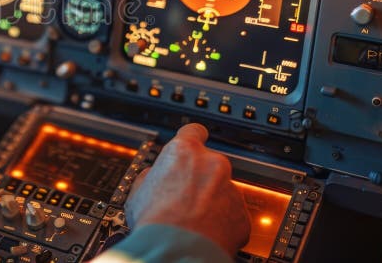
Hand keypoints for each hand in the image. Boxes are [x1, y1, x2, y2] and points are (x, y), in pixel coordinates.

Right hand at [124, 123, 250, 255]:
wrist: (176, 251)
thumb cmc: (155, 221)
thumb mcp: (138, 190)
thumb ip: (151, 175)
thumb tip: (154, 176)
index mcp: (184, 151)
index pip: (194, 131)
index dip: (192, 139)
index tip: (192, 144)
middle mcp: (213, 164)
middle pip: (209, 165)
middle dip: (200, 179)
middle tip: (183, 197)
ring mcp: (231, 189)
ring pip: (222, 191)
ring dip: (211, 202)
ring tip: (192, 220)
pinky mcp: (242, 215)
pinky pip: (232, 215)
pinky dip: (222, 223)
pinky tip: (204, 232)